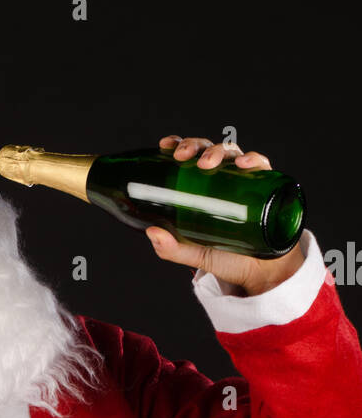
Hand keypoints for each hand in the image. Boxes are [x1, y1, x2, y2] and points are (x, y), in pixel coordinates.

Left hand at [145, 135, 304, 294]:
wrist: (259, 272)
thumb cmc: (227, 257)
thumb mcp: (195, 253)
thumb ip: (172, 248)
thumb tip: (151, 232)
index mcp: (203, 186)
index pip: (190, 157)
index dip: (179, 145)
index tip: (165, 146)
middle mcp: (223, 178)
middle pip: (208, 150)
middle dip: (195, 146)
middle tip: (184, 157)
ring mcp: (244, 180)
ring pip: (232, 152)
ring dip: (218, 151)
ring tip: (208, 163)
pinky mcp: (266, 187)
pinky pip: (262, 165)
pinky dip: (254, 159)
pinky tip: (244, 164)